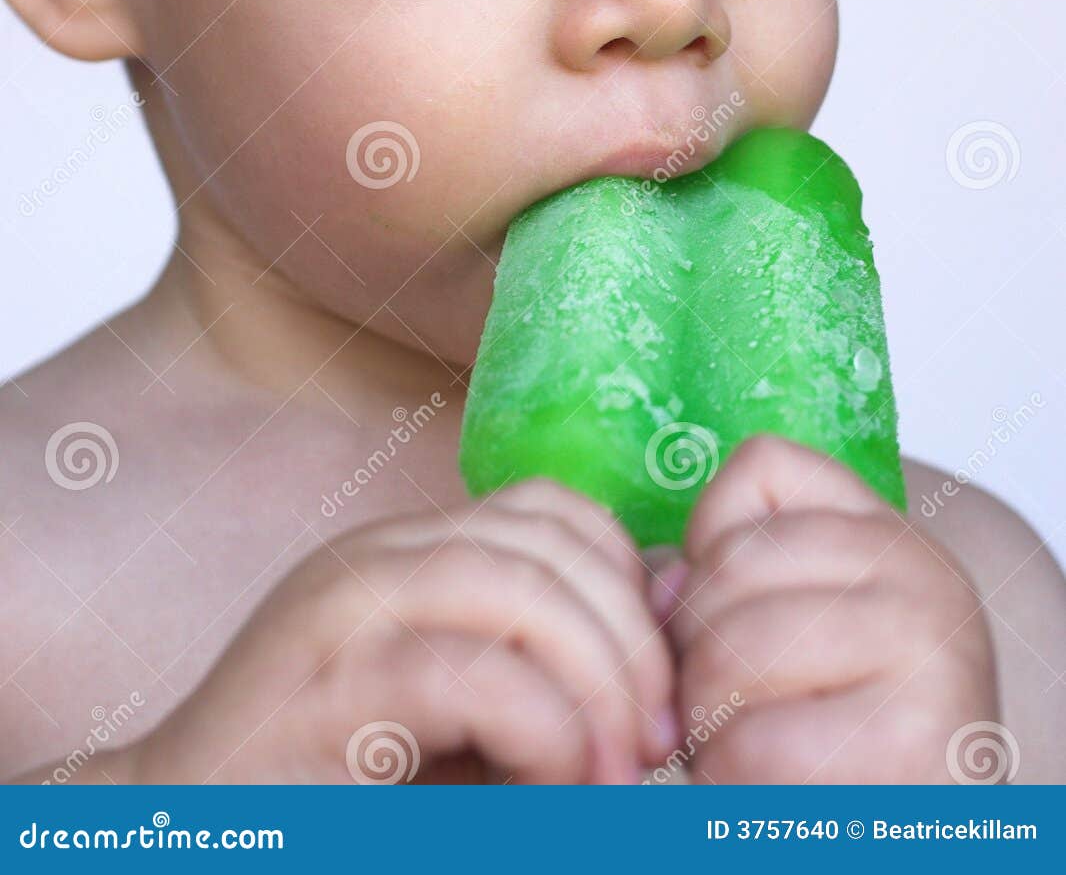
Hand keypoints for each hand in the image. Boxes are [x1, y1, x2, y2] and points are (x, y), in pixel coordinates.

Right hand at [129, 478, 674, 783]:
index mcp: (411, 553)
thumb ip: (548, 672)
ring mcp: (342, 612)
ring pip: (517, 584)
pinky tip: (560, 783)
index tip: (656, 686)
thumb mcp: (465, 726)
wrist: (180, 833)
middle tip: (658, 739)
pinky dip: (544, 727)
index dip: (628, 581)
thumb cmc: (336, 796)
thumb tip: (676, 626)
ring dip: (597, 679)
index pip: (554, 510)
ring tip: (617, 768)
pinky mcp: (324, 690)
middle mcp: (377, 559)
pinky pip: (468, 672)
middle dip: (631, 638)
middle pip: (550, 540)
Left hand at [661, 435, 998, 783]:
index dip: (710, 537)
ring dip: (704, 719)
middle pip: (730, 563)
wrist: (918, 831)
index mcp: (888, 531)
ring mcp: (929, 647)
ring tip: (740, 751)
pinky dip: (730, 778)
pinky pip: (755, 743)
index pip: (763, 464)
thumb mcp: (789, 629)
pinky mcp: (914, 741)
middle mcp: (922, 569)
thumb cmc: (835, 739)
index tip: (727, 613)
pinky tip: (766, 793)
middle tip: (722, 707)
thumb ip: (719, 581)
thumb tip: (658, 584)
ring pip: (730, 650)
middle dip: (692, 649)